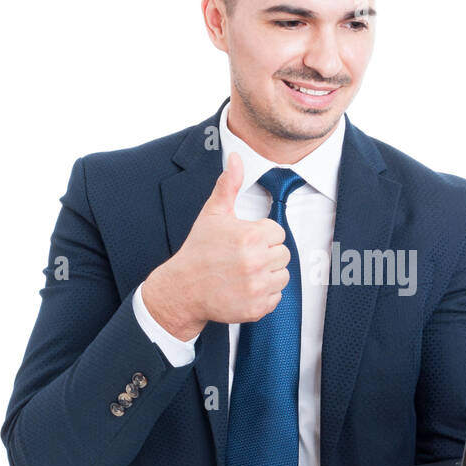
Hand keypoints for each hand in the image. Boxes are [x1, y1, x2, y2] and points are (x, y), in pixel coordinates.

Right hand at [141, 153, 291, 338]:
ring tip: (244, 273)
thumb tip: (236, 157)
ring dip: (268, 276)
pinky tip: (244, 289)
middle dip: (266, 255)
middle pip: (283, 255)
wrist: (183, 289)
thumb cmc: (199, 251)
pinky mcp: (256, 308)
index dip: (261, 236)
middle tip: (243, 258)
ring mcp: (257, 287)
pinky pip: (276, 298)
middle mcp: (256, 262)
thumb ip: (229, 185)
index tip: (243, 242)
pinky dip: (263, 296)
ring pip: (282, 277)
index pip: (278, 233)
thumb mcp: (213, 214)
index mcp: (250, 236)